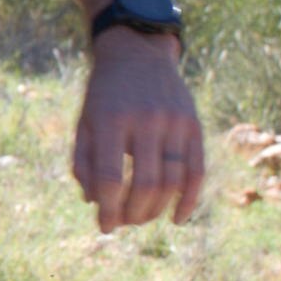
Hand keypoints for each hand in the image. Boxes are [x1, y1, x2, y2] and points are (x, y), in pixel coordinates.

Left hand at [75, 33, 206, 230]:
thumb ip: (83, 163)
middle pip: (146, 184)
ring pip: (173, 182)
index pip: (112, 178)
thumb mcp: (84, 123)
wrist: (137, 53)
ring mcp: (174, 122)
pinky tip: (177, 218)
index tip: (105, 226)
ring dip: (157, 209)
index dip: (109, 210)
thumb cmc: (104, 96)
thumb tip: (96, 203)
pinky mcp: (194, 125)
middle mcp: (145, 120)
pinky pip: (197, 171)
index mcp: (111, 121)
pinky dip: (189, 200)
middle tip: (124, 222)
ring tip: (142, 218)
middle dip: (134, 213)